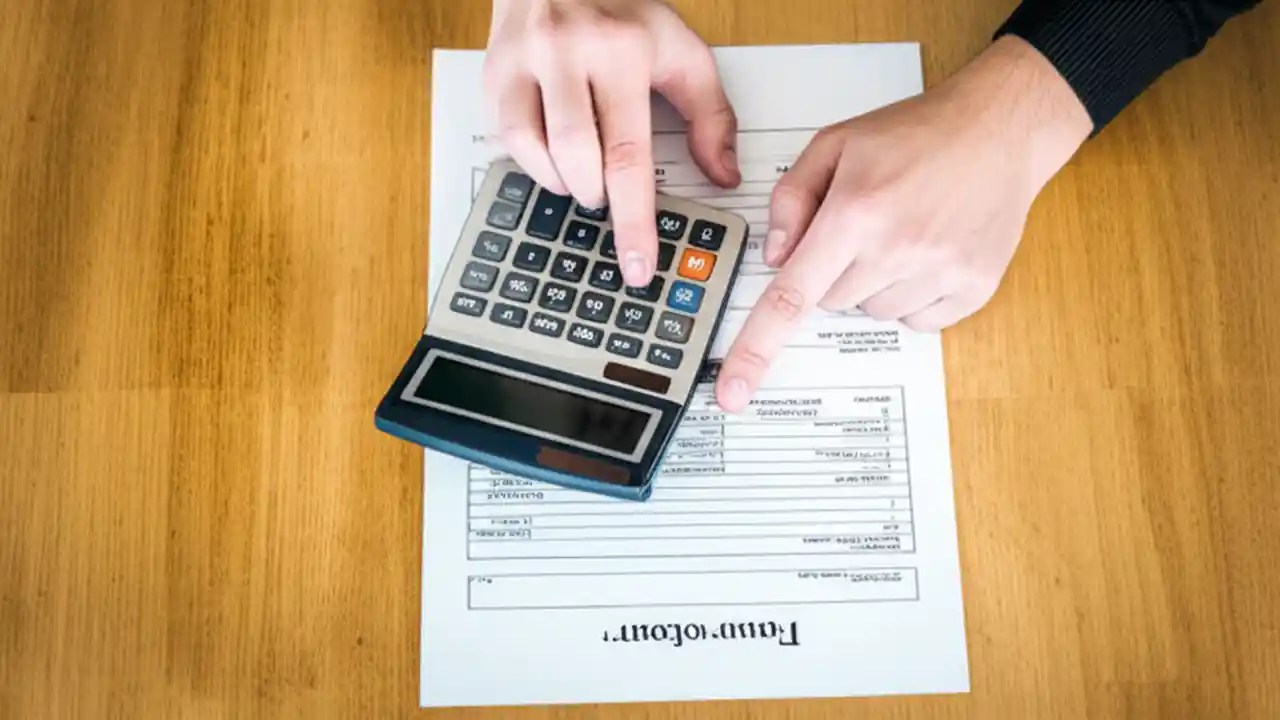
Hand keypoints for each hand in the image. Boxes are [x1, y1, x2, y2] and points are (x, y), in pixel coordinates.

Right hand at [484, 0, 740, 286]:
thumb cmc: (620, 8)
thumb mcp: (679, 47)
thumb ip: (710, 113)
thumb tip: (723, 173)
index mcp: (621, 50)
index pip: (628, 156)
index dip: (634, 221)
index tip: (638, 263)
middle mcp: (566, 53)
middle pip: (577, 160)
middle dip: (597, 196)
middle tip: (610, 196)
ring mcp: (523, 61)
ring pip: (533, 152)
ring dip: (563, 181)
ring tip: (584, 176)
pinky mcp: (494, 72)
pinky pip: (507, 138)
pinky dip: (534, 162)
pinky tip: (554, 157)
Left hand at [715, 36, 1092, 411]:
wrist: (1001, 128)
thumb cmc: (917, 133)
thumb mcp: (836, 144)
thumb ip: (792, 198)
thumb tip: (777, 257)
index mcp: (855, 212)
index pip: (791, 296)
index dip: (756, 348)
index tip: (733, 391)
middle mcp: (897, 248)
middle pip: (830, 302)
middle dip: (834, 270)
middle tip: (865, 226)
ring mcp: (940, 273)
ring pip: (872, 313)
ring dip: (876, 283)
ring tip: (904, 230)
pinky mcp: (973, 289)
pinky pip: (917, 321)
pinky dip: (914, 296)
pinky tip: (929, 250)